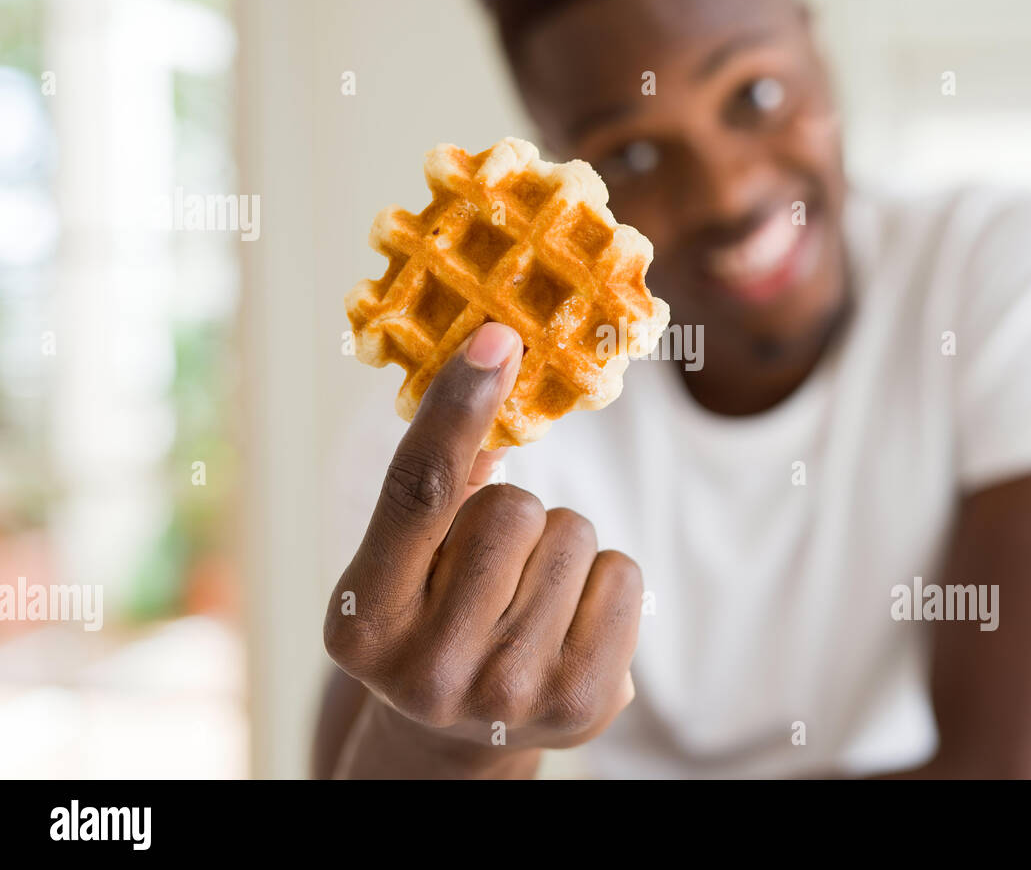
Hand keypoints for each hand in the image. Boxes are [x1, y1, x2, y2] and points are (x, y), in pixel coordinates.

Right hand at [324, 323, 640, 775]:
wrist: (459, 736)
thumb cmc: (431, 619)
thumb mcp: (403, 565)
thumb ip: (438, 484)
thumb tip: (495, 364)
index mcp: (363, 621)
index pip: (417, 493)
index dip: (458, 409)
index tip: (496, 339)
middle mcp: (428, 670)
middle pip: (512, 507)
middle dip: (513, 512)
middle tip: (492, 564)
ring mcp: (508, 695)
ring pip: (574, 533)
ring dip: (558, 547)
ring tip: (526, 599)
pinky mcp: (583, 704)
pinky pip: (623, 574)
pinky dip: (603, 581)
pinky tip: (567, 623)